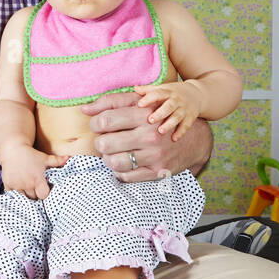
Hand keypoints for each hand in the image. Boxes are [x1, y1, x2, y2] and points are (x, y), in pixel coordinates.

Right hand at [0, 145, 68, 199]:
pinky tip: (19, 188)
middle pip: (34, 198)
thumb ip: (57, 161)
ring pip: (24, 198)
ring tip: (29, 190)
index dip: (45, 194)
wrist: (13, 150)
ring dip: (26, 195)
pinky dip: (16, 194)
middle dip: (36, 195)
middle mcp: (27, 183)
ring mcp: (17, 185)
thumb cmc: (31, 155)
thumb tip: (69, 158)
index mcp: (37, 179)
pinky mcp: (8, 184)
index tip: (44, 190)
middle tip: (36, 190)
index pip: (43, 195)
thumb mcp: (45, 158)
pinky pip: (13, 195)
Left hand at [79, 91, 204, 181]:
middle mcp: (150, 136)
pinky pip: (124, 176)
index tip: (99, 125)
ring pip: (112, 162)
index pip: (104, 121)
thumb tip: (84, 109)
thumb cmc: (158, 117)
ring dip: (108, 157)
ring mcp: (154, 156)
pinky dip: (119, 170)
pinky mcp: (157, 173)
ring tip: (114, 151)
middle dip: (100, 141)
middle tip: (107, 139)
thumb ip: (110, 102)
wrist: (194, 139)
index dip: (95, 124)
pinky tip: (125, 161)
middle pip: (104, 144)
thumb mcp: (139, 103)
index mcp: (144, 116)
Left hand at [133, 80, 203, 141]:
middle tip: (150, 120)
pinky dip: (180, 132)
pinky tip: (174, 139)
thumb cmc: (173, 93)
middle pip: (169, 106)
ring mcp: (184, 109)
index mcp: (167, 92)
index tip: (139, 104)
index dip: (149, 98)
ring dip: (169, 124)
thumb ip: (148, 90)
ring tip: (160, 131)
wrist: (197, 94)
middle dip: (160, 113)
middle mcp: (176, 100)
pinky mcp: (190, 117)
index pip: (157, 94)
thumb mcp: (162, 88)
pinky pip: (186, 125)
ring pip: (177, 116)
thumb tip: (134, 89)